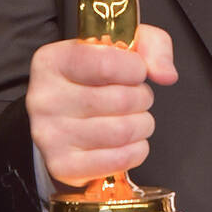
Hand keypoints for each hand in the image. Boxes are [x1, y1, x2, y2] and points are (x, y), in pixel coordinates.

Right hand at [25, 23, 176, 186]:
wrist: (65, 117)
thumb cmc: (94, 78)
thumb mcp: (122, 46)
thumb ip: (152, 46)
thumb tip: (166, 75)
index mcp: (53, 61)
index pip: (107, 64)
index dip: (135, 68)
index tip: (136, 71)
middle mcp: (45, 98)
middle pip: (121, 100)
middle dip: (142, 98)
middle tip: (135, 96)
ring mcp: (50, 135)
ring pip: (123, 131)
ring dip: (142, 124)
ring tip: (132, 117)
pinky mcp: (63, 165)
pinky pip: (120, 159)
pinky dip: (136, 149)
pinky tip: (126, 140)